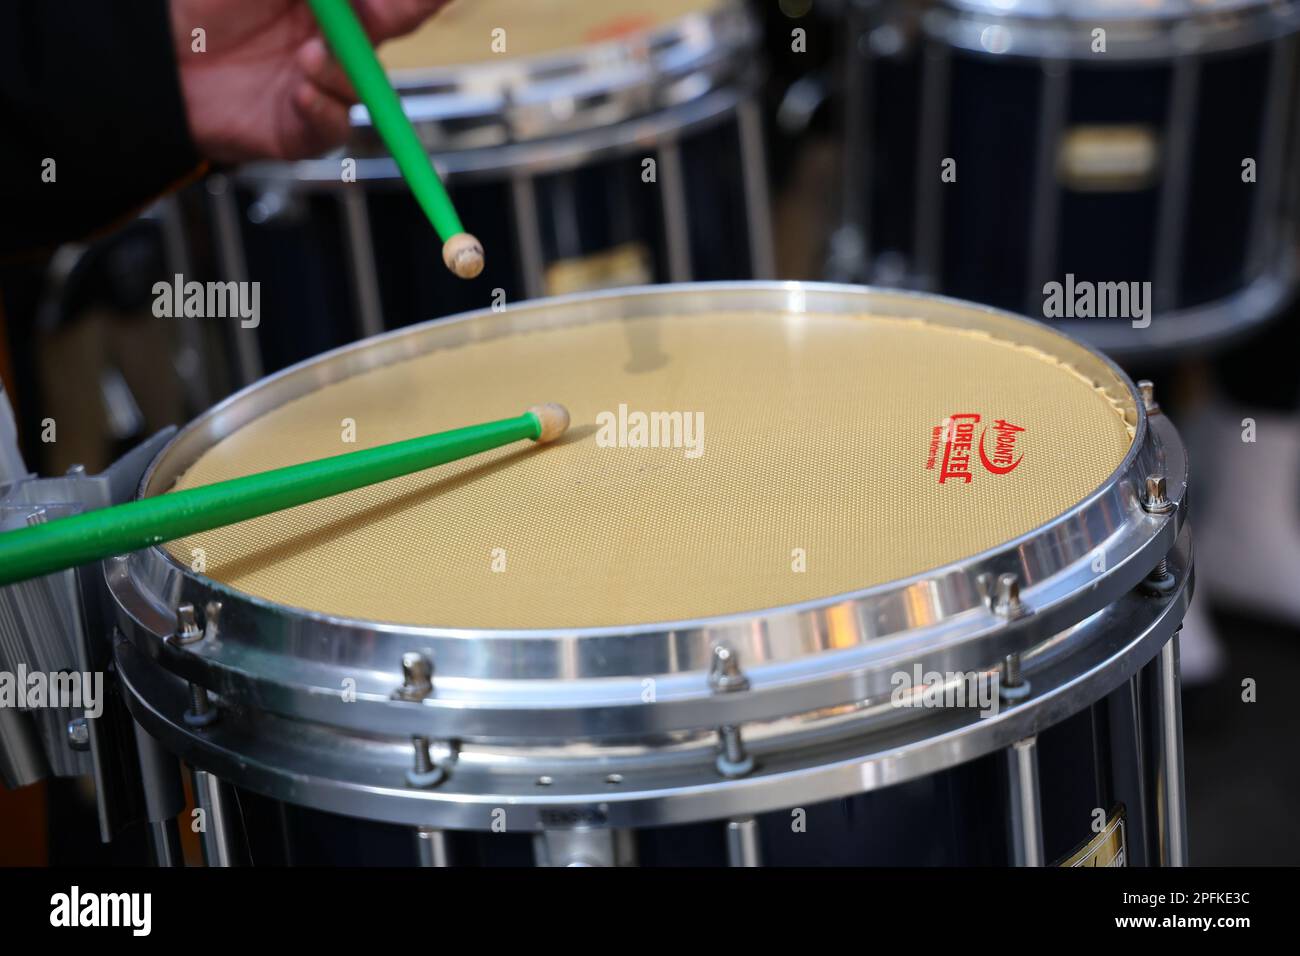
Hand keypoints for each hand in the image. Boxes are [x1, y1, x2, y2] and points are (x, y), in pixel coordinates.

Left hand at [171, 0, 448, 162]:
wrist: (146, 61)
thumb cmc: (199, 5)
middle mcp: (333, 36)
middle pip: (394, 25)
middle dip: (398, 15)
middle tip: (382, 13)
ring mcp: (321, 82)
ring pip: (363, 81)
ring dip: (344, 71)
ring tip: (306, 60)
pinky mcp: (303, 127)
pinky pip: (335, 125)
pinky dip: (324, 110)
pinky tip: (298, 92)